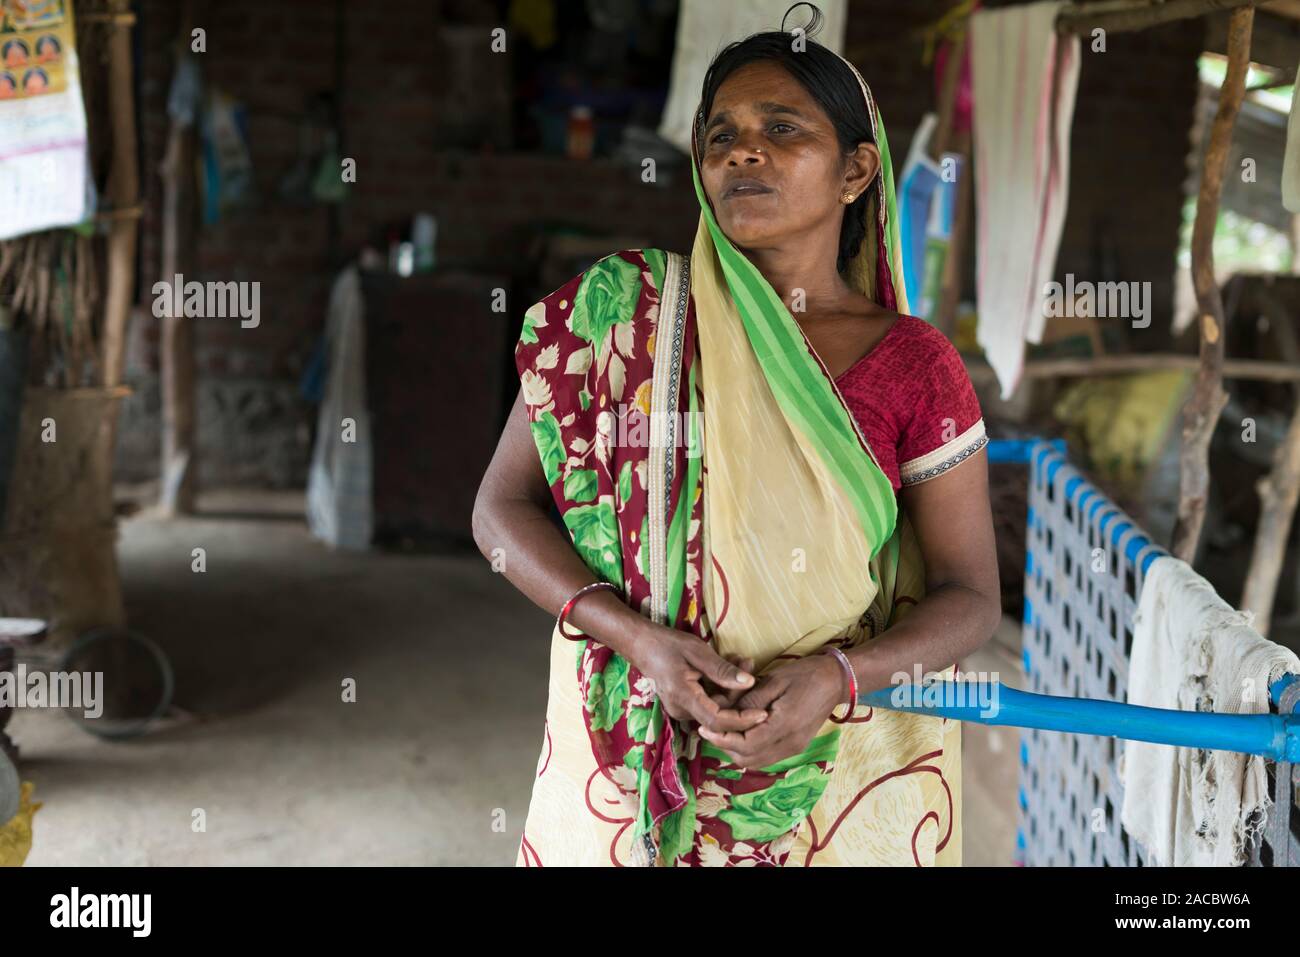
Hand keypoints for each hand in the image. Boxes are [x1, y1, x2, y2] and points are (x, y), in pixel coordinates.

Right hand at [627, 624, 768, 732]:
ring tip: (740, 661)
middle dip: (739, 692)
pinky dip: (721, 686)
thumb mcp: (697, 651)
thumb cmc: (667, 644)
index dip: (742, 720)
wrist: (641, 644)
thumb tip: (750, 682)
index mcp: (683, 697)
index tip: (763, 712)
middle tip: (748, 664)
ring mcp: (682, 709)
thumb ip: (722, 670)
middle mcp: (682, 710)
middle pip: (720, 714)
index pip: (717, 721)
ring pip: (717, 707)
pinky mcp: (685, 704)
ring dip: (731, 687)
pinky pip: (709, 701)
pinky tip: (728, 666)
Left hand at [698, 653, 846, 769]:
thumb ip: (750, 700)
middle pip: (748, 759)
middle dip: (725, 746)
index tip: (704, 728)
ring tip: (723, 731)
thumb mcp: (774, 680)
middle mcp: (790, 743)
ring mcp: (794, 748)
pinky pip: (766, 756)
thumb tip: (727, 713)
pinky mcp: (796, 746)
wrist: (836, 680)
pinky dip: (750, 750)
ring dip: (736, 750)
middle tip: (710, 729)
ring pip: (756, 761)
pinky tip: (741, 733)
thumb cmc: (805, 674)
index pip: (745, 744)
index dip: (721, 739)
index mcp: (784, 725)